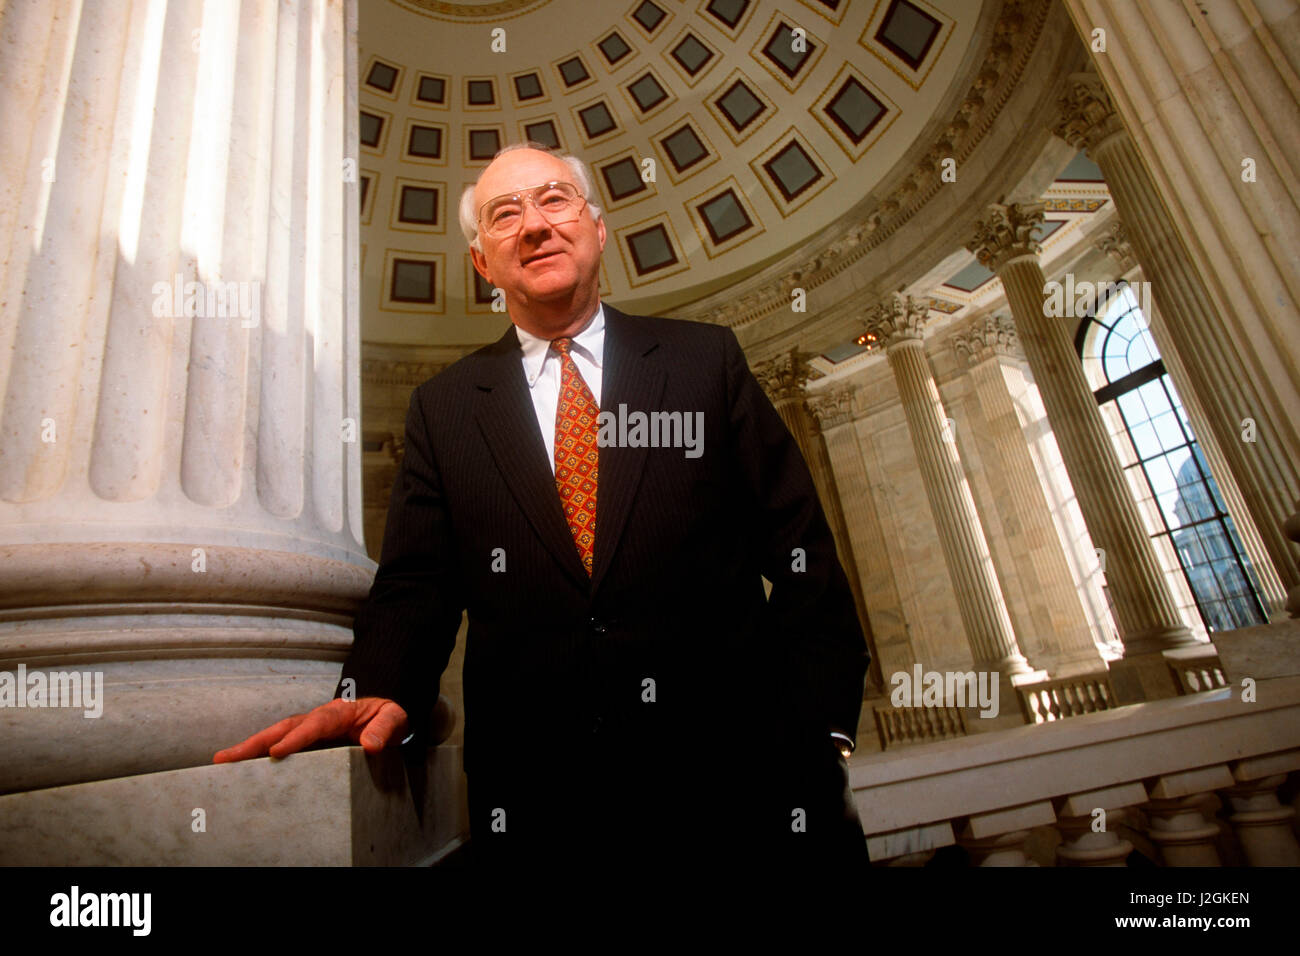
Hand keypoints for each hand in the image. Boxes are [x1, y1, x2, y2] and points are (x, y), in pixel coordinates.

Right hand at [212, 697, 409, 762]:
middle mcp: (317, 719)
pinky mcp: (306, 741)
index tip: (276, 753)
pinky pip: (280, 747)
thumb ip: (385, 728)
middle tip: (226, 757)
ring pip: (275, 736)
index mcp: (338, 712)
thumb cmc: (388, 717)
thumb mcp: (395, 718)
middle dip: (255, 742)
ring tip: (223, 763)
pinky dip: (259, 756)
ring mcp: (309, 729)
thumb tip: (372, 745)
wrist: (386, 715)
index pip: (314, 725)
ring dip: (249, 749)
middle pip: (283, 728)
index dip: (295, 738)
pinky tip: (242, 769)